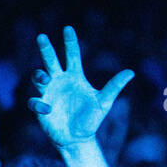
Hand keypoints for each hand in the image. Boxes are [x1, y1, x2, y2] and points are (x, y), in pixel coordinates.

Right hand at [29, 26, 132, 149]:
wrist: (78, 138)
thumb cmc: (92, 119)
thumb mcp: (104, 102)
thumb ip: (114, 86)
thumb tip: (131, 72)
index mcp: (75, 77)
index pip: (72, 55)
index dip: (70, 42)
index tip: (68, 28)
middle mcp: (59, 81)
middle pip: (50, 60)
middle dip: (46, 49)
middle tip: (42, 37)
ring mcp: (48, 93)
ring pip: (37, 77)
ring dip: (39, 75)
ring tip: (45, 78)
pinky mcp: (40, 107)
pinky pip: (34, 101)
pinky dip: (39, 103)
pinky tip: (48, 109)